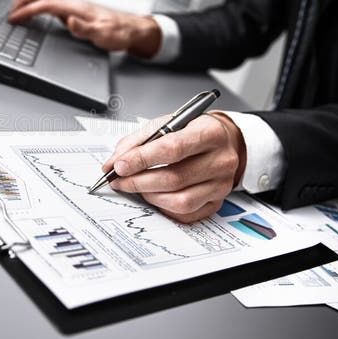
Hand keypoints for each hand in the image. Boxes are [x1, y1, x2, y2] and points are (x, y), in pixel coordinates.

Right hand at [8, 0, 161, 56]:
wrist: (130, 29)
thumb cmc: (117, 33)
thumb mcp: (103, 35)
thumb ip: (85, 29)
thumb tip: (70, 21)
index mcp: (75, 6)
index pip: (44, 4)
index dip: (27, 11)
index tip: (14, 18)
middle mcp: (72, 2)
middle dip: (23, 1)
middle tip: (9, 11)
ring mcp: (73, 4)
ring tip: (17, 9)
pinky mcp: (74, 9)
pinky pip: (51, 1)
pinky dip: (38, 3)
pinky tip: (36, 12)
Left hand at [105, 112, 246, 223]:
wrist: (224, 142)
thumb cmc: (193, 131)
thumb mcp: (167, 124)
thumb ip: (137, 141)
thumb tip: (114, 163)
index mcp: (210, 133)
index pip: (172, 148)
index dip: (142, 159)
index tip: (120, 165)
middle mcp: (221, 160)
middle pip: (174, 178)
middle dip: (139, 181)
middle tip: (119, 180)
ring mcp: (222, 185)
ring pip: (180, 200)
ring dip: (149, 196)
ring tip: (137, 186)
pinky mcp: (217, 203)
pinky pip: (186, 214)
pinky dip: (163, 207)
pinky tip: (155, 195)